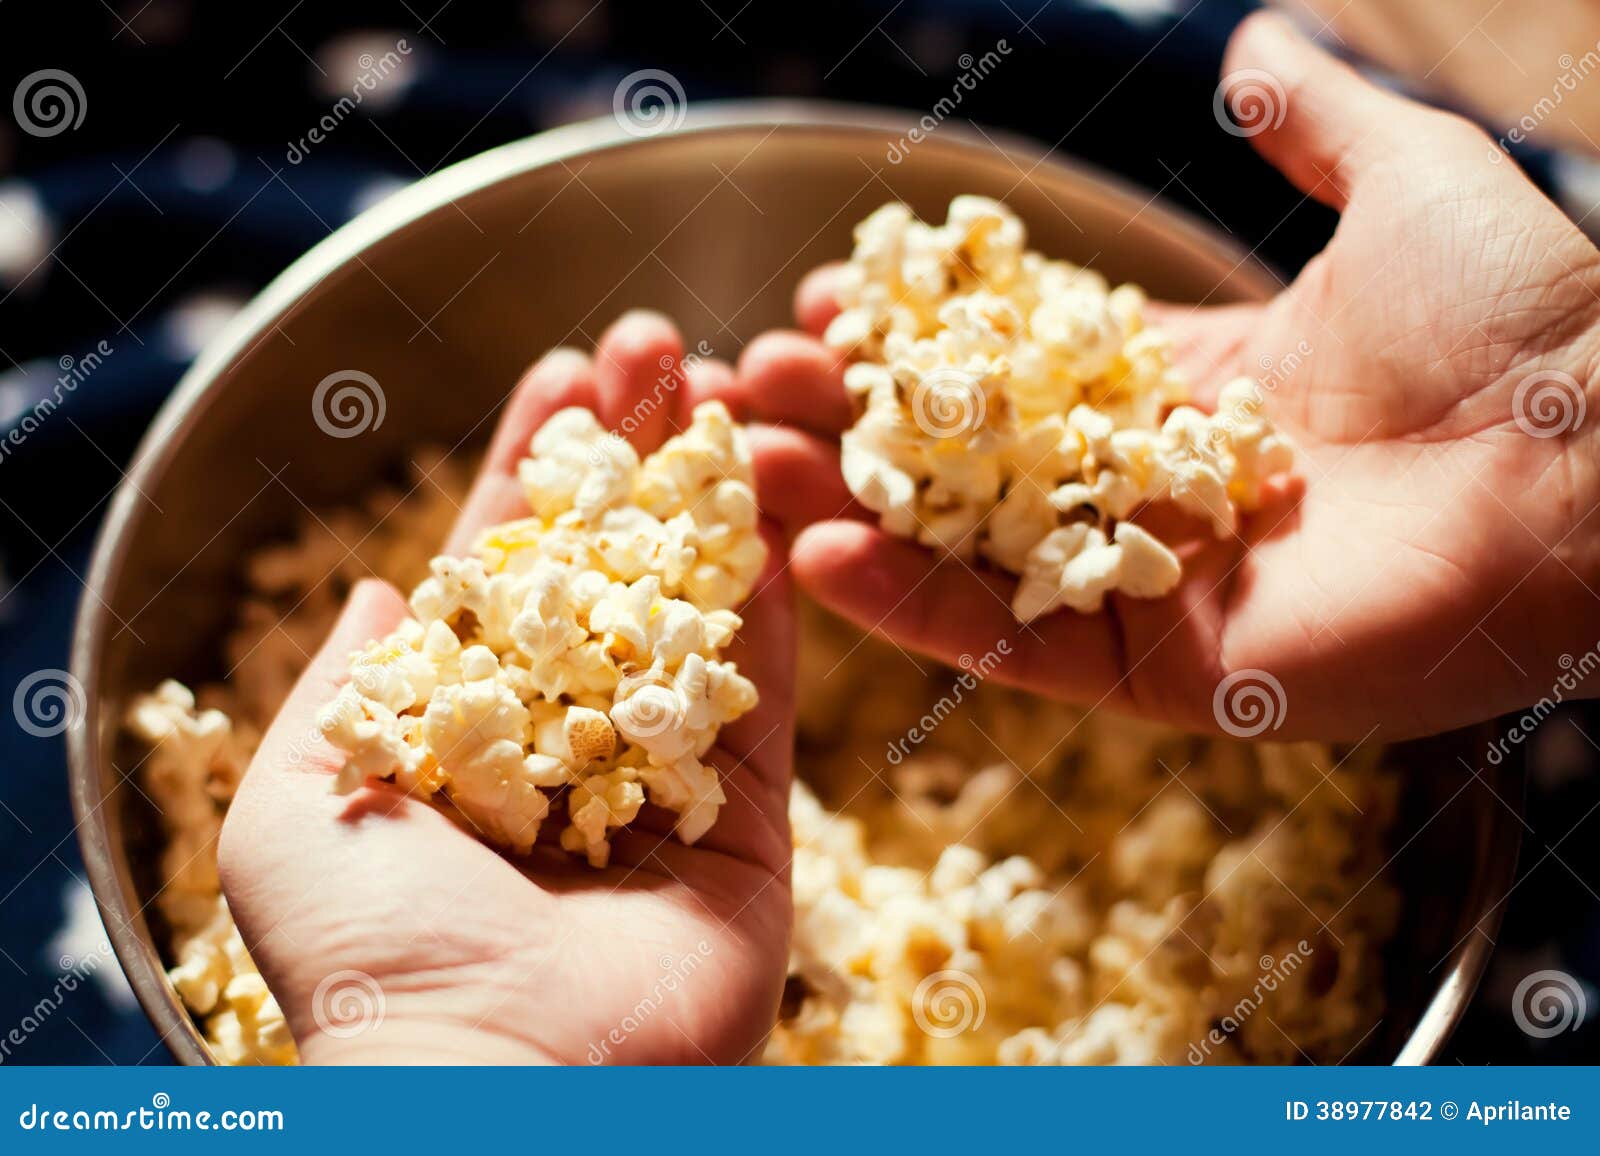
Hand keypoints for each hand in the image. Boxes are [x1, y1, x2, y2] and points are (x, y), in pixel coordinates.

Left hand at [218, 313, 793, 1064]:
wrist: (501, 1089)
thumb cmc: (373, 957)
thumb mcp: (293, 805)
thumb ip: (338, 689)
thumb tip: (378, 592)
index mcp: (471, 737)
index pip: (511, 575)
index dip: (536, 470)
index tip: (562, 374)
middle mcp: (574, 749)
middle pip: (612, 572)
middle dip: (630, 456)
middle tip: (653, 345)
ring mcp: (670, 784)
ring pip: (696, 614)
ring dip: (709, 499)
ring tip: (719, 386)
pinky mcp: (757, 829)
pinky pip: (769, 698)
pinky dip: (775, 606)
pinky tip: (774, 505)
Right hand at [727, 11, 1599, 742]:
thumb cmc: (1520, 324)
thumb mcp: (1404, 187)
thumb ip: (1313, 123)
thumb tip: (1254, 45)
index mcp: (1187, 392)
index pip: (1011, 376)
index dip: (914, 345)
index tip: (825, 306)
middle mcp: (1149, 496)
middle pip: (960, 469)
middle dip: (849, 425)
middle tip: (744, 389)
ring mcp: (1146, 590)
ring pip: (960, 559)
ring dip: (843, 512)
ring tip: (742, 464)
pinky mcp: (1158, 674)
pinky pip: (1011, 644)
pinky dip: (908, 607)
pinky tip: (813, 553)